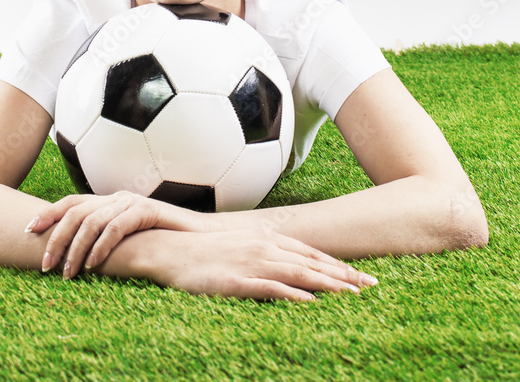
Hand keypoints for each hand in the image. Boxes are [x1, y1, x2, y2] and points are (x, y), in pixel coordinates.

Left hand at [24, 191, 206, 277]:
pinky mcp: (148, 211)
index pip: (71, 202)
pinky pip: (117, 227)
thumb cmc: (159, 241)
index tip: (27, 231)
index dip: (48, 213)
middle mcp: (116, 197)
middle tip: (45, 265)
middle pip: (76, 211)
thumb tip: (71, 257)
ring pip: (93, 221)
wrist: (196, 236)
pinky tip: (93, 265)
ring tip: (67, 273)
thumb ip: (103, 240)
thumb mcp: (125, 239)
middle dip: (56, 238)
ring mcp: (131, 202)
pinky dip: (101, 246)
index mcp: (108, 201)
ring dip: (75, 248)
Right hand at [101, 226, 379, 301]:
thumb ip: (263, 252)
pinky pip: (271, 289)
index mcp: (266, 239)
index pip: (311, 253)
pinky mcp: (238, 281)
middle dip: (345, 275)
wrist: (169, 250)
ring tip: (354, 296)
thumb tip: (286, 266)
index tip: (362, 276)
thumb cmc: (202, 251)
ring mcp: (252, 263)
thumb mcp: (239, 245)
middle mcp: (264, 247)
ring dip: (329, 285)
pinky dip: (294, 296)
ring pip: (299, 275)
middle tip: (373, 285)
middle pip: (313, 262)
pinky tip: (311, 304)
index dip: (338, 265)